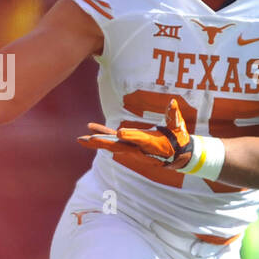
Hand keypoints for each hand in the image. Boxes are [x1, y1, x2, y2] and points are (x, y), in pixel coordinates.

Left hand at [77, 98, 191, 167]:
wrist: (177, 156)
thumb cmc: (178, 139)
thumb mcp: (178, 127)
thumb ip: (174, 116)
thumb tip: (172, 102)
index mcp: (152, 143)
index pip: (139, 139)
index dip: (130, 135)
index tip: (119, 133)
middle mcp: (139, 149)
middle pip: (119, 145)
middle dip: (103, 142)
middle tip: (87, 140)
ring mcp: (133, 149)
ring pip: (112, 145)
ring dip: (97, 141)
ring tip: (81, 139)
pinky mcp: (130, 146)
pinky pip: (114, 141)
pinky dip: (103, 134)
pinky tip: (90, 130)